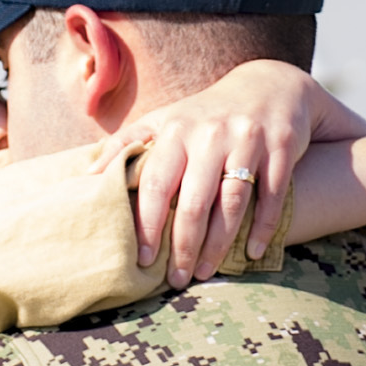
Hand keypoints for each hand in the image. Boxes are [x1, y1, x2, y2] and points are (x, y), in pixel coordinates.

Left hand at [96, 62, 365, 286]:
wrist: (269, 86)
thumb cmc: (204, 116)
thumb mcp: (164, 120)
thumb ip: (126, 145)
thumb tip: (85, 176)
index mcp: (176, 131)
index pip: (156, 183)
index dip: (148, 223)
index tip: (143, 258)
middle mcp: (211, 135)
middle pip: (194, 201)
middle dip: (184, 245)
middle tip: (177, 279)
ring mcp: (247, 140)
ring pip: (232, 202)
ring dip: (219, 244)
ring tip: (206, 272)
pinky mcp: (280, 147)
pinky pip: (271, 195)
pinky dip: (262, 227)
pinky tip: (253, 253)